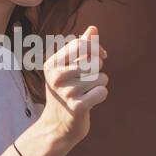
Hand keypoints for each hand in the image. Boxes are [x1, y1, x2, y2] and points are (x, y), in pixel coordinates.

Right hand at [38, 25, 108, 147]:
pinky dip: (100, 96)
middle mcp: (57, 76)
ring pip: (101, 77)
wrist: (56, 127)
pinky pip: (102, 92)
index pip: (81, 44)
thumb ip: (81, 48)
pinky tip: (90, 102)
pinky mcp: (77, 106)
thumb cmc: (66, 93)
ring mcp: (66, 92)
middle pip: (93, 61)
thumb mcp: (68, 69)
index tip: (101, 56)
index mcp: (52, 63)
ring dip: (99, 84)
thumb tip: (93, 29)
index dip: (96, 48)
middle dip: (98, 69)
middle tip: (88, 80)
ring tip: (87, 92)